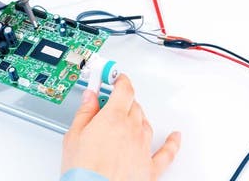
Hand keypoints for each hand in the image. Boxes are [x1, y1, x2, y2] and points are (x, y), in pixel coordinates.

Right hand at [61, 74, 180, 180]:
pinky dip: (172, 143)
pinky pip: (167, 153)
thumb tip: (89, 97)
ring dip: (138, 118)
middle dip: (124, 101)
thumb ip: (84, 113)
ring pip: (146, 124)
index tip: (116, 77)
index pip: (125, 89)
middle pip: (135, 106)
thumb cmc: (83, 171)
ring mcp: (143, 148)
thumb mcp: (73, 137)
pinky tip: (175, 137)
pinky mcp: (150, 168)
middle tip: (114, 102)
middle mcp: (132, 129)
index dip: (121, 80)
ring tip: (129, 118)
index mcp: (113, 118)